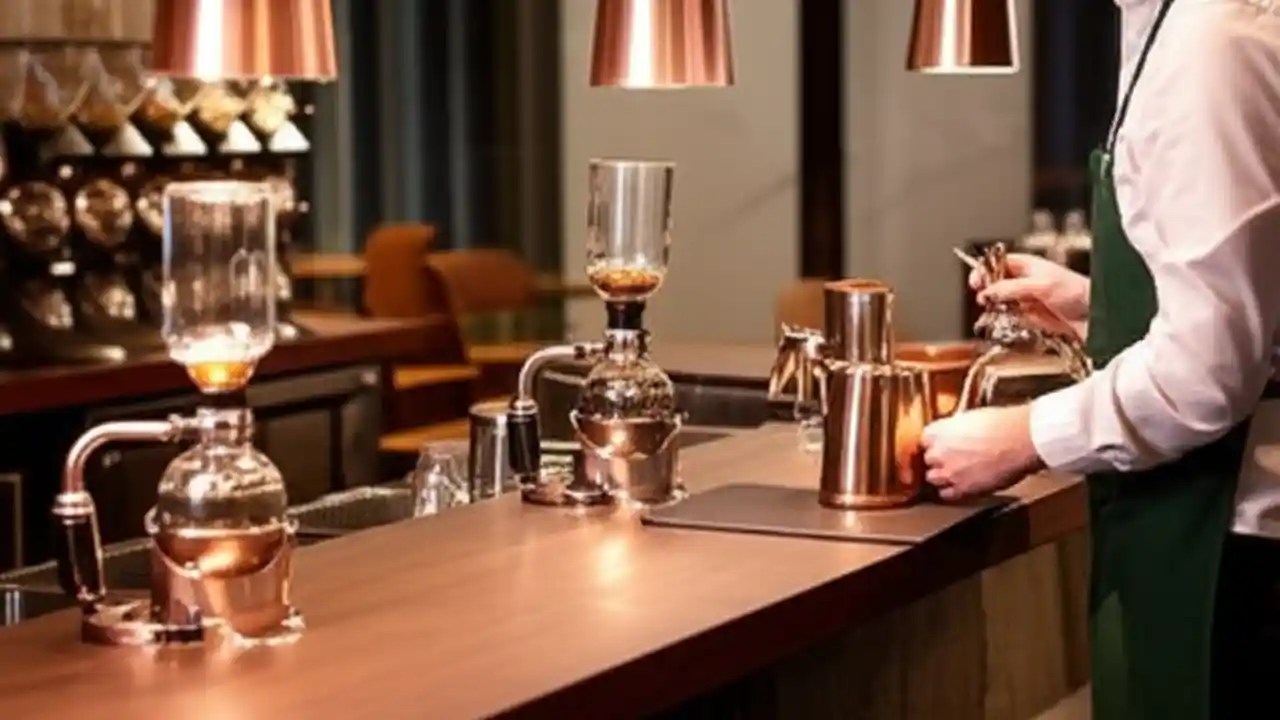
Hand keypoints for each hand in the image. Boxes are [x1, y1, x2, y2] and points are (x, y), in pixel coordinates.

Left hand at [921, 405, 1042, 500]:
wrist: (1018, 440)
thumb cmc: (1002, 423)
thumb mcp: (970, 417)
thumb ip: (956, 428)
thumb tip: (956, 433)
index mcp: (938, 431)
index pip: (925, 440)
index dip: (935, 443)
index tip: (942, 444)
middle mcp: (938, 452)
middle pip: (928, 460)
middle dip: (939, 460)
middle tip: (953, 459)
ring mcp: (948, 472)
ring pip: (933, 478)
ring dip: (943, 476)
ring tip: (958, 473)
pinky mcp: (962, 489)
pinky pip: (947, 494)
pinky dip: (953, 491)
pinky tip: (963, 486)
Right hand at [970, 253, 1090, 340]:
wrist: (1100, 317)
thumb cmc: (1078, 292)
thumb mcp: (1042, 285)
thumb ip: (1012, 288)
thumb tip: (987, 292)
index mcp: (1029, 266)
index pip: (999, 263)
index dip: (985, 270)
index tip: (975, 282)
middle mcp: (1027, 281)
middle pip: (997, 283)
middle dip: (987, 292)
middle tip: (984, 300)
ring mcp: (1029, 300)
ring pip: (1002, 302)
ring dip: (994, 309)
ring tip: (992, 314)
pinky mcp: (1033, 318)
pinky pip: (1011, 318)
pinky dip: (1004, 321)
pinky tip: (1002, 323)